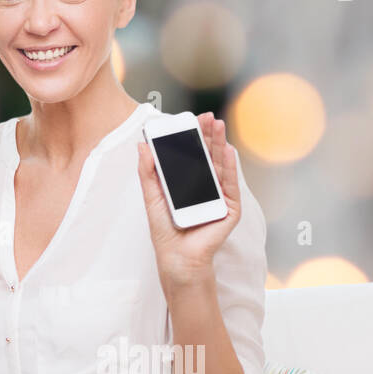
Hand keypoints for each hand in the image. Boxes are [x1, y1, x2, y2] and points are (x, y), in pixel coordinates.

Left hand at [137, 112, 240, 288]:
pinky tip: (228, 150)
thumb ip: (148, 171)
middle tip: (206, 116)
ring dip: (220, 144)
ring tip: (218, 125)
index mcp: (188, 183)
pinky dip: (230, 167)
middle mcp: (205, 187)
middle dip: (207, 136)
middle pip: (207, 156)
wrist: (177, 256)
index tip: (190, 120)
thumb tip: (142, 145)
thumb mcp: (152, 196)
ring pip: (220, 166)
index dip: (192, 138)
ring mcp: (220, 197)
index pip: (192, 156)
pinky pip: (231, 185)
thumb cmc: (165, 230)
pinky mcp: (230, 209)